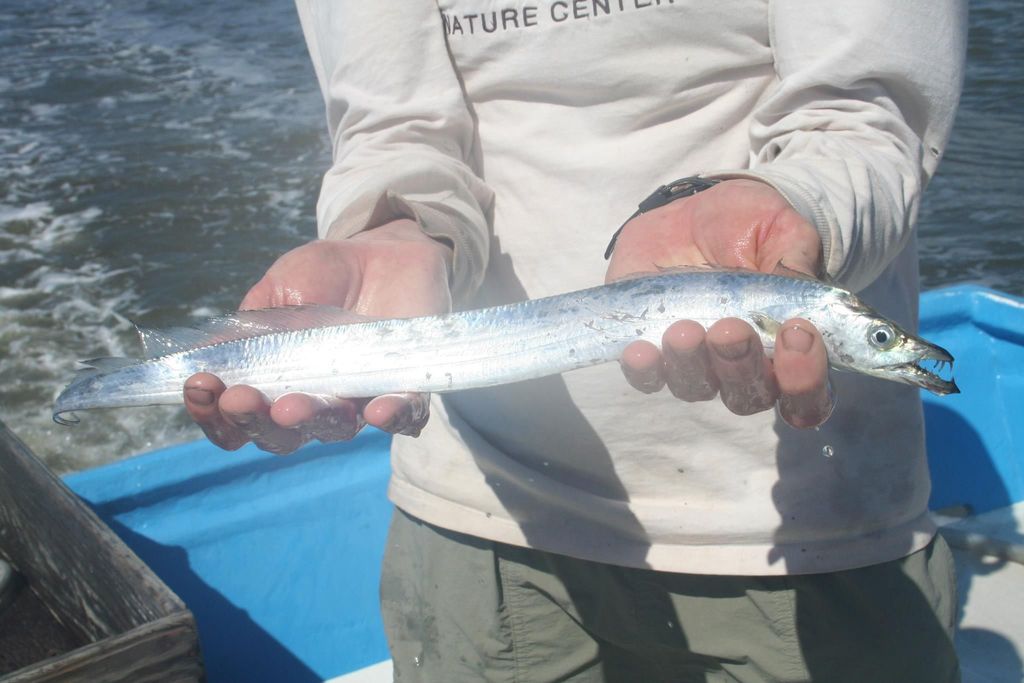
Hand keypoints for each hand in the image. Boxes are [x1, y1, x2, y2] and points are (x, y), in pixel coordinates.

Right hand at [183, 219, 452, 453]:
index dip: (215, 417)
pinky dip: (392, 417)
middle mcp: (315, 405)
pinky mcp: (409, 390)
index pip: (239, 423)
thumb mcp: (276, 292)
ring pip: (335, 429)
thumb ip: (247, 328)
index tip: (200, 387)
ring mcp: (361, 400)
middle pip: (282, 436)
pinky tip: (378, 411)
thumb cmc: (322, 277)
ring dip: (311, 420)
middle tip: (239, 399)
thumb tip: (204, 358)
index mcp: (274, 387)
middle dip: (256, 421)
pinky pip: (405, 416)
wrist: (384, 254)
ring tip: (290, 406)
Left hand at [606, 179, 832, 428]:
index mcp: (785, 349)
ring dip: (690, 365)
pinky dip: (643, 369)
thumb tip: (797, 294)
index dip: (803, 378)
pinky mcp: (650, 350)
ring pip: (694, 387)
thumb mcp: (782, 230)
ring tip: (684, 331)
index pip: (805, 393)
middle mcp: (741, 367)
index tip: (797, 335)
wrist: (694, 211)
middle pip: (746, 396)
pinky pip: (646, 376)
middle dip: (739, 365)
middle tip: (730, 329)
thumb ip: (794, 261)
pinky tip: (640, 350)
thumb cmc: (751, 226)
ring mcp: (693, 363)